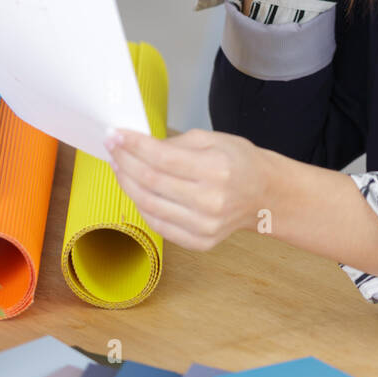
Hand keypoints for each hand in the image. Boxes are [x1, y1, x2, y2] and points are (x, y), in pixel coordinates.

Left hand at [104, 127, 270, 250]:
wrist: (265, 196)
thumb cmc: (240, 162)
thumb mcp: (214, 139)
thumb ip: (176, 143)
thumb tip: (139, 146)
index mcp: (216, 169)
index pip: (162, 158)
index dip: (133, 146)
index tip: (115, 135)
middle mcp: (210, 200)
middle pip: (151, 182)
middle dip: (124, 162)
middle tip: (112, 148)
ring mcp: (204, 225)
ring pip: (149, 205)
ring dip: (127, 184)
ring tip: (119, 167)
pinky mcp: (200, 242)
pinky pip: (158, 224)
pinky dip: (142, 206)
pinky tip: (136, 190)